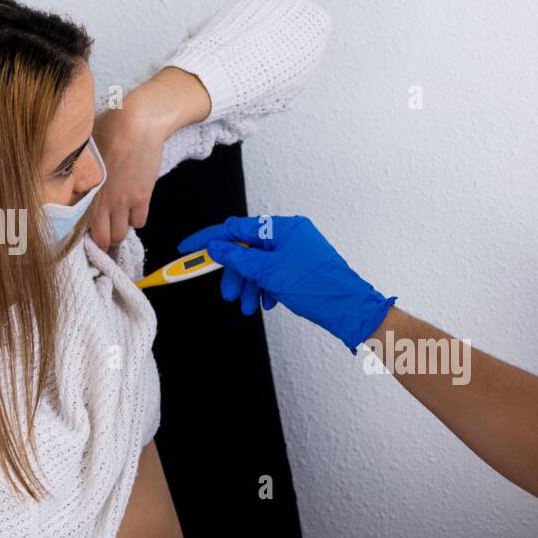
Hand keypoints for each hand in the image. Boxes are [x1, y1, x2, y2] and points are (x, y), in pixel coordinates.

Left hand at [91, 68, 211, 248]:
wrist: (138, 122)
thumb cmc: (107, 129)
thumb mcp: (83, 150)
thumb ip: (77, 171)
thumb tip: (69, 181)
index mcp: (85, 189)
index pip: (80, 226)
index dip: (82, 231)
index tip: (84, 227)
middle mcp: (103, 201)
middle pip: (103, 239)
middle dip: (102, 239)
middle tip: (103, 230)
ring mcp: (124, 201)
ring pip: (121, 235)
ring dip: (119, 230)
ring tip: (118, 220)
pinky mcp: (143, 197)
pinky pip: (139, 222)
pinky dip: (135, 219)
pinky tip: (132, 208)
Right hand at [178, 215, 395, 351]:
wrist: (349, 309)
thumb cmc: (318, 288)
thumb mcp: (270, 273)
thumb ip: (239, 258)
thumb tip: (217, 247)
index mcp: (283, 228)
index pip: (236, 229)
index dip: (209, 240)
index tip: (189, 250)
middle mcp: (289, 236)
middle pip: (247, 250)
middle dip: (235, 273)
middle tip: (228, 294)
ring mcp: (296, 252)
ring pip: (259, 266)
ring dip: (250, 286)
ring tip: (248, 306)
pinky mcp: (300, 269)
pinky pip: (273, 275)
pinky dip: (265, 288)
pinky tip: (267, 302)